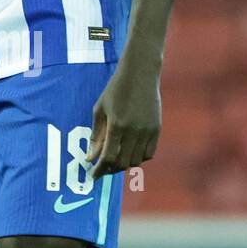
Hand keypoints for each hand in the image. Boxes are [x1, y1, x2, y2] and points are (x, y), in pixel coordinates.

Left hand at [87, 62, 160, 178]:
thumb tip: (90, 158)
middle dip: (110, 169)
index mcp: (117, 125)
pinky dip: (138, 157)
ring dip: (124, 164)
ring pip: (136, 161)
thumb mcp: (100, 110)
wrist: (140, 73)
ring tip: (115, 160)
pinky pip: (149, 153)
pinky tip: (129, 153)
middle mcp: (134, 130)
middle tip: (102, 168)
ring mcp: (147, 131)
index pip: (108, 157)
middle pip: (122, 163)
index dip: (100, 169)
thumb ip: (95, 136)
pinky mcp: (156, 129)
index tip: (93, 174)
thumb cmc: (116, 89)